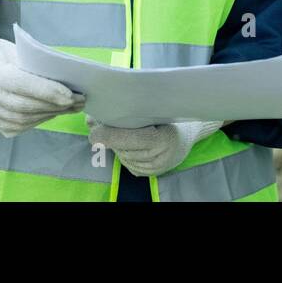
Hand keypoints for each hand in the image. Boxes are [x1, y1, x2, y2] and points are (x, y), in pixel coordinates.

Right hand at [0, 37, 84, 137]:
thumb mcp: (18, 55)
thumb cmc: (8, 60)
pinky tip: (57, 111)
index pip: (23, 85)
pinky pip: (25, 126)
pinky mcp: (0, 127)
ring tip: (75, 106)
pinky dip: (44, 118)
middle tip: (80, 100)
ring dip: (54, 113)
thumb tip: (68, 75)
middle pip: (28, 106)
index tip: (70, 94)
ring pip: (28, 119)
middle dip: (57, 104)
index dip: (47, 91)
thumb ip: (37, 65)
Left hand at [86, 118, 223, 176]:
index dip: (108, 135)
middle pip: (123, 149)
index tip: (93, 130)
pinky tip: (128, 143)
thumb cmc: (170, 115)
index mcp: (163, 139)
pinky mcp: (150, 173)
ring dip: (115, 145)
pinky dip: (123, 152)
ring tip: (120, 131)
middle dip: (109, 137)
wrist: (189, 132)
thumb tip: (92, 118)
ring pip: (123, 157)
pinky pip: (127, 164)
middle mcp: (160, 157)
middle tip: (99, 123)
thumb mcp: (152, 108)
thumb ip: (124, 112)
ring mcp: (155, 168)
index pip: (130, 139)